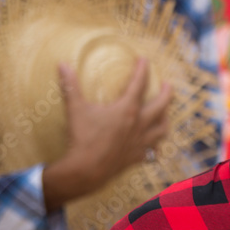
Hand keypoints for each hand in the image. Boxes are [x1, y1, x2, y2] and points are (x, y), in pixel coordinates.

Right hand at [42, 58, 172, 212]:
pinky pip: (152, 152)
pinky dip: (155, 148)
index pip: (139, 84)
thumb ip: (70, 86)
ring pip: (162, 129)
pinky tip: (154, 147)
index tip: (144, 59)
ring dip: (165, 119)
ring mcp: (140, 142)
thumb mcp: (76, 109)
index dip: (142, 69)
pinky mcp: (136, 157)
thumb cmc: (82, 137)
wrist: (86, 170)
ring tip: (165, 113)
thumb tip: (62, 64)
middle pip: (161, 105)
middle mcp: (139, 124)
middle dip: (166, 93)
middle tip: (167, 85)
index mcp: (127, 109)